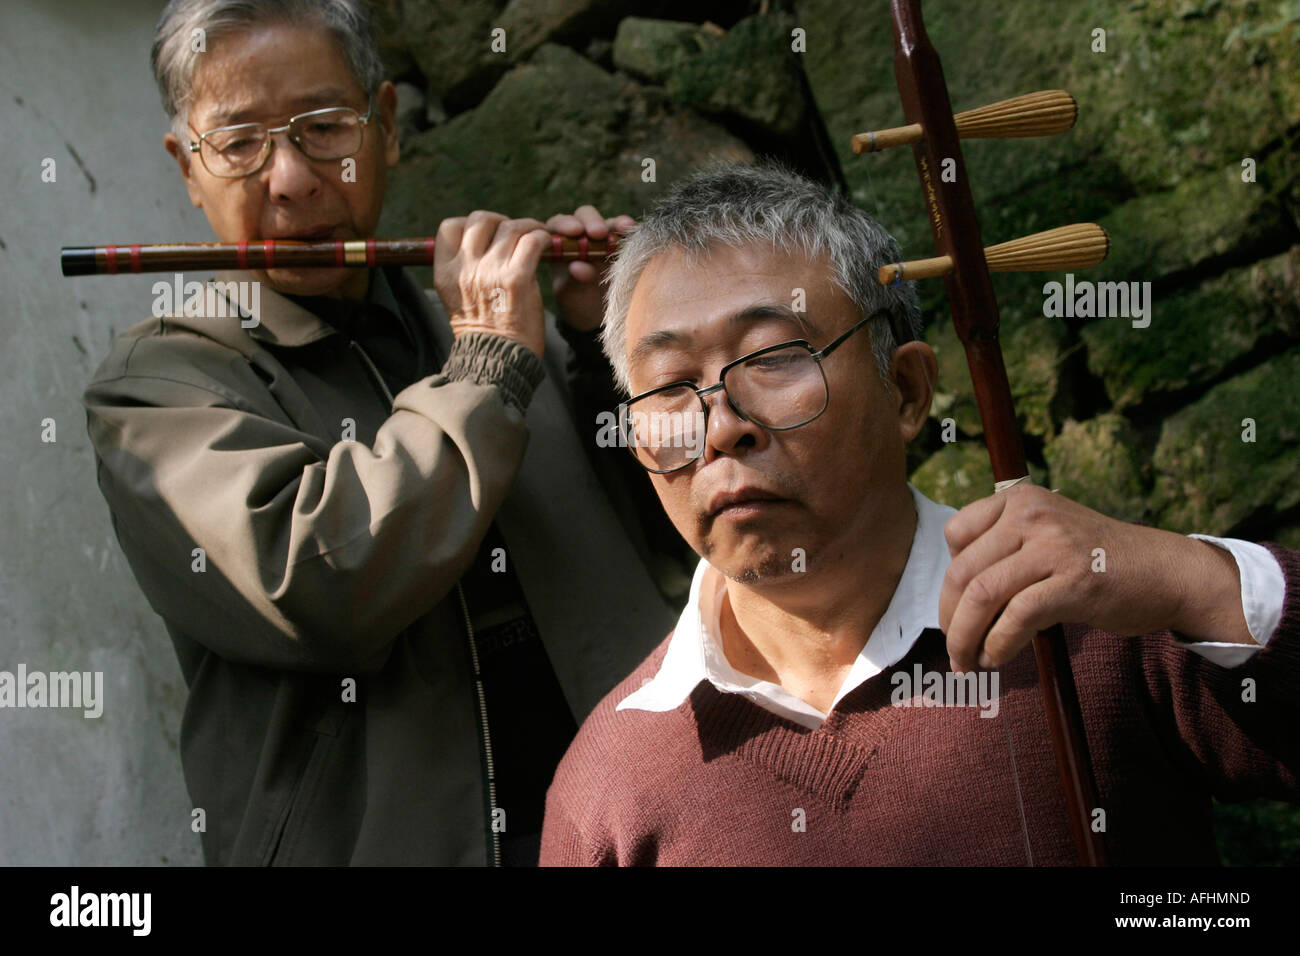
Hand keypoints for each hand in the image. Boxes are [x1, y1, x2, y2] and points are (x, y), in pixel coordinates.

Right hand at [433, 210, 550, 357]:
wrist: (499, 361)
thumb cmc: (484, 332)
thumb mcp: (457, 300)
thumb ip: (463, 271)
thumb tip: (479, 243)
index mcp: (445, 274)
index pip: (449, 227)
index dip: (470, 223)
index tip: (487, 233)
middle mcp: (465, 269)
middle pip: (480, 220)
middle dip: (501, 221)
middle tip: (515, 233)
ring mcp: (490, 272)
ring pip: (511, 227)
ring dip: (528, 227)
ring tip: (537, 236)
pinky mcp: (517, 278)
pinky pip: (532, 241)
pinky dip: (543, 238)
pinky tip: (547, 246)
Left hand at [545, 205, 635, 331]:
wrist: (596, 317)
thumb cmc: (577, 302)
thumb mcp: (570, 293)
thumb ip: (572, 278)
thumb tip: (578, 266)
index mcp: (559, 242)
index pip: (558, 224)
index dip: (565, 224)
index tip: (575, 231)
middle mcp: (581, 235)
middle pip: (584, 215)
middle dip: (591, 221)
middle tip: (598, 233)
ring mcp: (604, 238)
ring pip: (609, 221)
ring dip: (615, 223)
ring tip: (623, 228)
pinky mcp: (623, 245)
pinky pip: (628, 234)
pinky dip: (631, 231)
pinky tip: (635, 230)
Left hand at [938, 484, 1251, 671]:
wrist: (1165, 571)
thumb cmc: (1096, 559)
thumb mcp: (1045, 532)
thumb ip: (1003, 547)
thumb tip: (953, 594)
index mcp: (1019, 498)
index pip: (956, 533)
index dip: (949, 576)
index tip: (958, 605)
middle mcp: (1032, 514)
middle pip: (963, 570)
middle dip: (950, 617)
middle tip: (954, 648)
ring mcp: (1054, 546)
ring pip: (983, 594)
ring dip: (966, 637)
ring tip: (968, 660)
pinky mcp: (1075, 581)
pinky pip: (1017, 616)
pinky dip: (999, 644)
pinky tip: (998, 658)